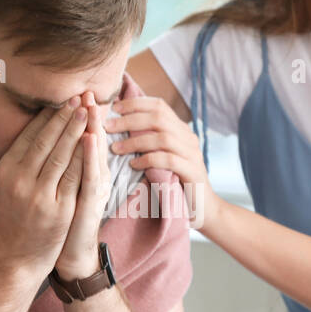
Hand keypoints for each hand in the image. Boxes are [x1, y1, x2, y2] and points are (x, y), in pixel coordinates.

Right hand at [0, 100, 87, 278]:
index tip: (57, 102)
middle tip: (76, 99)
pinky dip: (84, 158)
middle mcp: (21, 183)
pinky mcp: (61, 210)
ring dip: (76, 132)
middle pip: (46, 143)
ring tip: (87, 112)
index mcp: (5, 174)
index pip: (27, 139)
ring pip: (62, 157)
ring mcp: (42, 197)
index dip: (44, 119)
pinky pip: (74, 178)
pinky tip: (93, 142)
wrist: (16, 258)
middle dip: (63, 119)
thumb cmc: (0, 220)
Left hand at [55, 91, 111, 281]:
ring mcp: (92, 189)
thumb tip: (43, 143)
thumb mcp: (57, 190)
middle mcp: (90, 176)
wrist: (68, 254)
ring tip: (91, 103)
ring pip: (93, 153)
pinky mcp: (90, 203)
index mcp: (79, 170)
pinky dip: (91, 156)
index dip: (76, 116)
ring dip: (93, 127)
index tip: (73, 92)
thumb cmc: (58, 222)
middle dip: (86, 114)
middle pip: (88, 139)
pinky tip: (90, 139)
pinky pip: (91, 176)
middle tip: (86, 89)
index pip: (79, 137)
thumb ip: (53, 164)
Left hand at [106, 95, 217, 231]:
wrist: (202, 207)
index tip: (114, 108)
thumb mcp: (162, 157)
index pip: (159, 105)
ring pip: (163, 138)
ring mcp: (193, 154)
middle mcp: (188, 137)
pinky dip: (148, 160)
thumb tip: (119, 128)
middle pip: (159, 117)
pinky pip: (168, 160)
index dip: (135, 104)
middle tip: (108, 127)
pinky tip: (133, 164)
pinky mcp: (193, 171)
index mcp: (181, 130)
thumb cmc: (175, 182)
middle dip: (130, 120)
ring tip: (116, 149)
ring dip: (135, 141)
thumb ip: (149, 141)